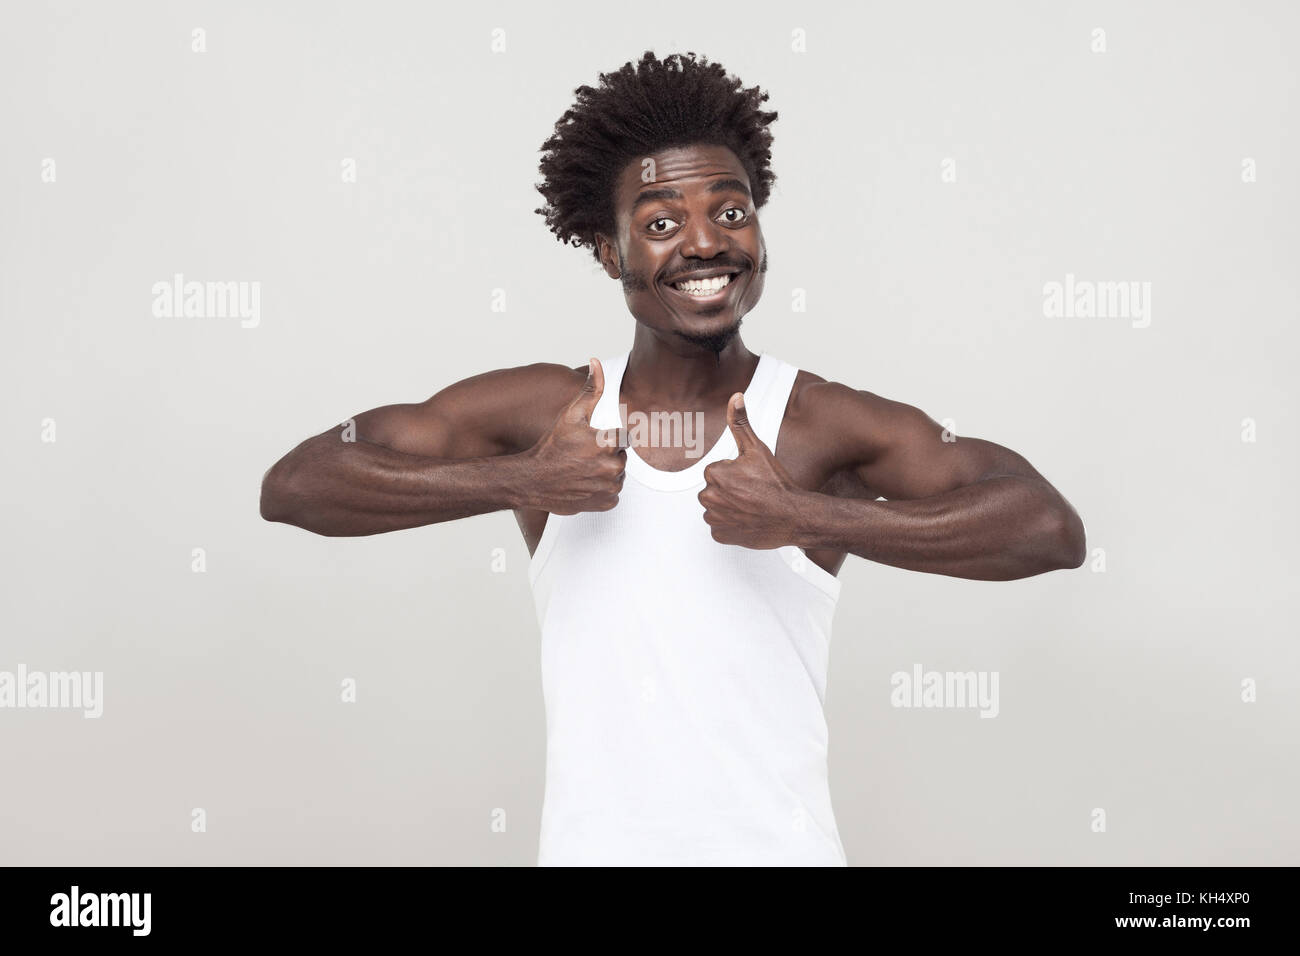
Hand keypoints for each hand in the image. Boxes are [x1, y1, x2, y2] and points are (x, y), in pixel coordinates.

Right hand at [522, 358, 625, 514]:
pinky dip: (602, 490)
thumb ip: (591, 389)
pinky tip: (584, 483)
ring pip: (618, 475)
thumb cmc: (551, 446)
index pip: (625, 437)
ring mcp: (610, 487)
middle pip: (621, 457)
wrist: (532, 480)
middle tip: (583, 455)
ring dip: (604, 472)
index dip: (609, 438)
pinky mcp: (606, 503)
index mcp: (608, 442)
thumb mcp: (571, 414)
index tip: (592, 441)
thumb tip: (597, 363)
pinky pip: (613, 494)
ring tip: (582, 469)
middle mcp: (613, 466)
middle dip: (607, 455)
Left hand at [698, 393, 804, 548]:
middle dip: (729, 490)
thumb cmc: (776, 483)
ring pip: (716, 508)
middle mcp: (708, 497)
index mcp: (713, 473)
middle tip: (753, 492)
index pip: (716, 470)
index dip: (735, 473)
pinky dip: (731, 525)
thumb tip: (735, 397)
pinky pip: (720, 527)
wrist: (793, 516)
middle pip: (714, 489)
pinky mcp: (720, 535)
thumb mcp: (757, 448)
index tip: (751, 478)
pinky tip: (748, 519)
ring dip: (729, 507)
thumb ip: (741, 422)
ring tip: (752, 506)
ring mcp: (714, 518)